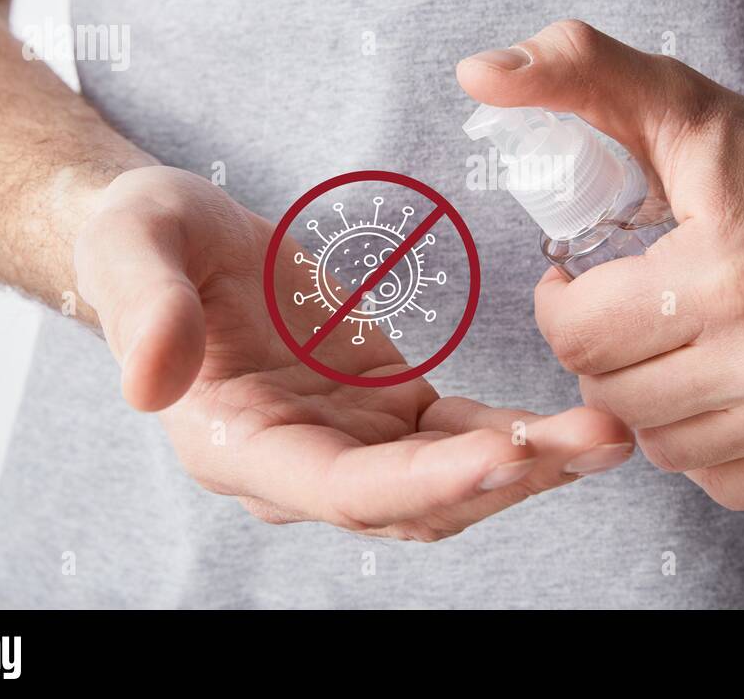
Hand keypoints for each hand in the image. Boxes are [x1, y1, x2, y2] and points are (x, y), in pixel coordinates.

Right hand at [72, 166, 633, 538]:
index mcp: (237, 443)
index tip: (501, 456)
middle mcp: (301, 465)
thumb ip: (144, 309)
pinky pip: (466, 436)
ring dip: (532, 466)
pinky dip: (523, 435)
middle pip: (413, 503)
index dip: (420, 485)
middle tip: (592, 439)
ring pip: (453, 484)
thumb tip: (147, 385)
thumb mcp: (133, 246)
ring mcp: (351, 445)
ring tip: (610, 432)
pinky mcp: (390, 414)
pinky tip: (581, 420)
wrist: (181, 245)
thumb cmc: (147, 239)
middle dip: (505, 480)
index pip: (338, 490)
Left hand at [458, 21, 743, 509]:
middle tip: (628, 307)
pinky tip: (721, 377)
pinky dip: (705, 438)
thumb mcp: (671, 99)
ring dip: (650, 398)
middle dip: (601, 352)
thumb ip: (573, 69)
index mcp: (732, 267)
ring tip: (676, 339)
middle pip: (615, 398)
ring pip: (663, 447)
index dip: (560, 307)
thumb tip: (478, 70)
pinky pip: (722, 479)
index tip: (576, 281)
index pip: (578, 338)